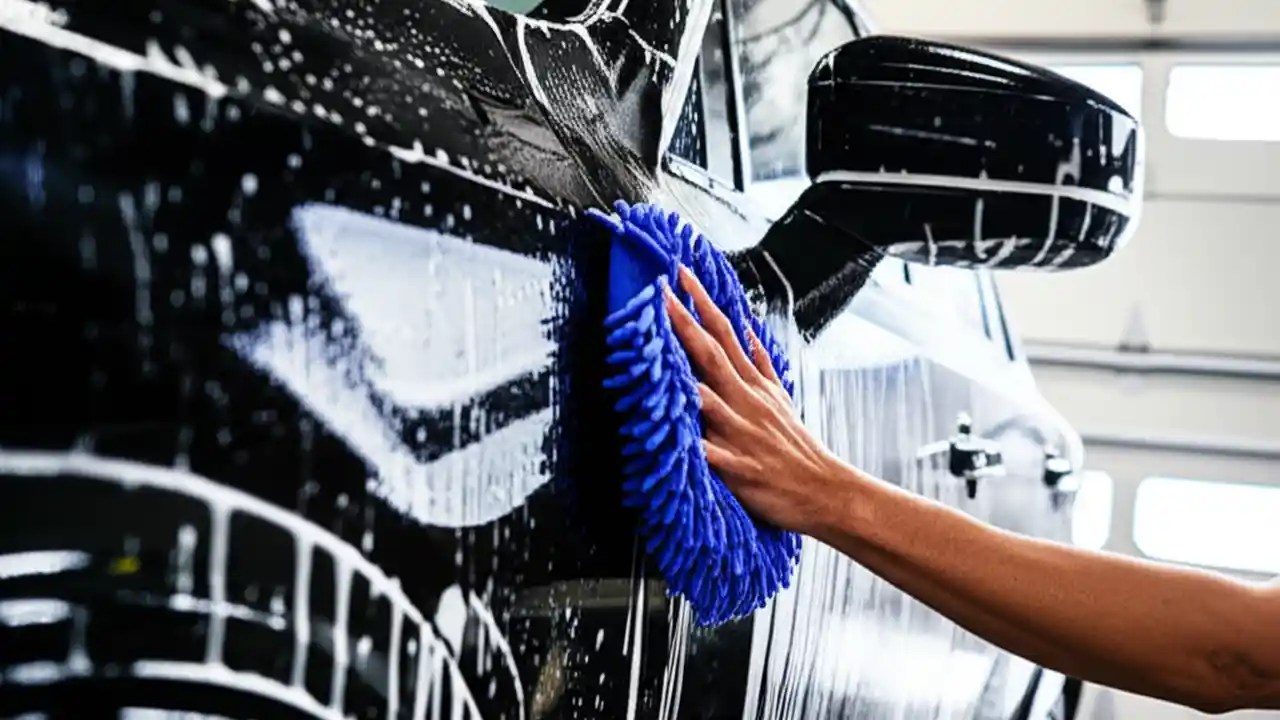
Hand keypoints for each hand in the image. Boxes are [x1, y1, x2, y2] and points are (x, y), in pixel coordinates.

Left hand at [663, 265, 845, 535]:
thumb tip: (749, 331)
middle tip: (660, 291)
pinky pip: (712, 457)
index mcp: (754, 385)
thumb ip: (761, 365)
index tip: (680, 272)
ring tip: (656, 357)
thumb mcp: (782, 399)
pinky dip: (694, 447)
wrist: (828, 491)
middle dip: (685, 322)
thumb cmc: (797, 447)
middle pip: (712, 354)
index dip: (702, 302)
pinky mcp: (740, 469)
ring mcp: (742, 433)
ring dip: (682, 377)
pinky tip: (672, 441)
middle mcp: (746, 402)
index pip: (725, 333)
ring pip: (708, 399)